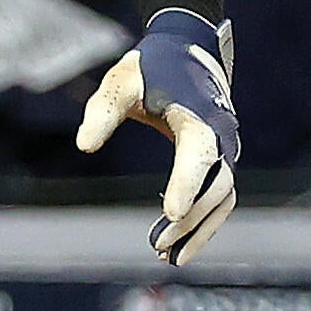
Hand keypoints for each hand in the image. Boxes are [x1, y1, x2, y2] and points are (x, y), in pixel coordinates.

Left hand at [75, 9, 240, 262]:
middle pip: (217, 185)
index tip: (169, 213)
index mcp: (198, 115)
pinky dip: (203, 222)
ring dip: (199, 229)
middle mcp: (221, 135)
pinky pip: (220, 197)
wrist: (185, 53)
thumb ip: (102, 112)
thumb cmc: (147, 69)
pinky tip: (177, 245)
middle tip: (158, 246)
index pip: (199, 153)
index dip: (187, 183)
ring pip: (223, 197)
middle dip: (191, 219)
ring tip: (167, 258)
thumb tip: (84, 146)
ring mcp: (226, 149)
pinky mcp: (220, 160)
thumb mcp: (119, 83)